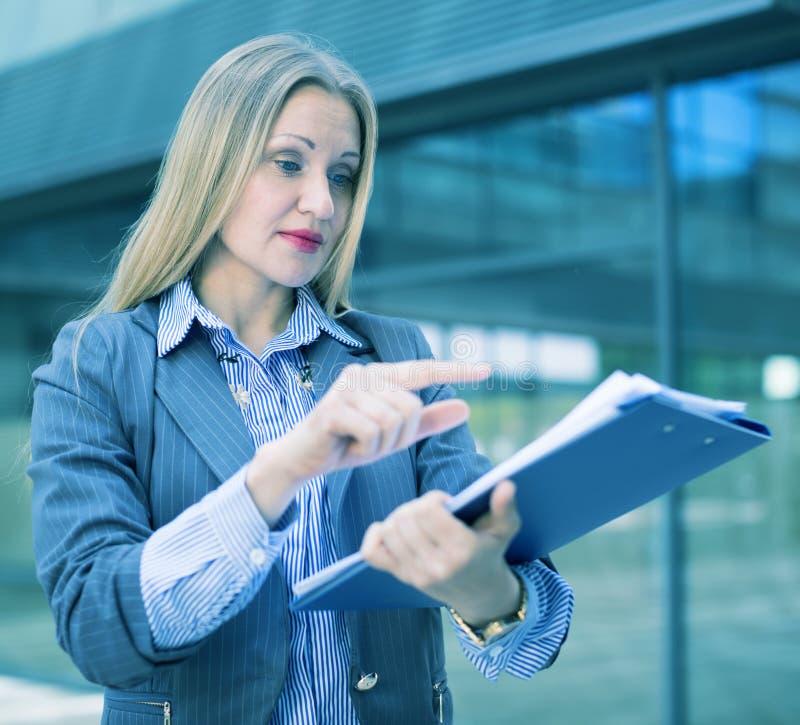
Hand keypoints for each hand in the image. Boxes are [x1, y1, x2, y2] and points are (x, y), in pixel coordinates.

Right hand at [246, 359, 489, 523]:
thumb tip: (467, 408)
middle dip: (400, 436)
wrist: (303, 459)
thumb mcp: (395, 436)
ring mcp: (346, 389)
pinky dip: (367, 449)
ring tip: (359, 444)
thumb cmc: (349, 443)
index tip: (488, 371)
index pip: (423, 370)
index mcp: (380, 376)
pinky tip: (348, 447)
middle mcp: (363, 375)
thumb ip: (429, 422)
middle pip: (411, 407)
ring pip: (394, 420)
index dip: (456, 371)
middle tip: (373, 443)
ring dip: (382, 445)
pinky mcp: (332, 409)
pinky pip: (373, 432)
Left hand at [360, 479, 522, 625]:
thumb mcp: (504, 530)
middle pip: (406, 518)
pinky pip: (372, 553)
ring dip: (399, 516)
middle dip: (416, 506)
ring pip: (389, 531)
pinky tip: (388, 528)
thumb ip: (505, 507)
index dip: (434, 499)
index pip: (428, 512)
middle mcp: (436, 566)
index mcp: (461, 550)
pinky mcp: (403, 577)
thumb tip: (506, 484)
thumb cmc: (489, 552)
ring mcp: (417, 574)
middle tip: (430, 511)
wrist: (481, 593)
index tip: (445, 503)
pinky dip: (375, 535)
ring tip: (417, 519)